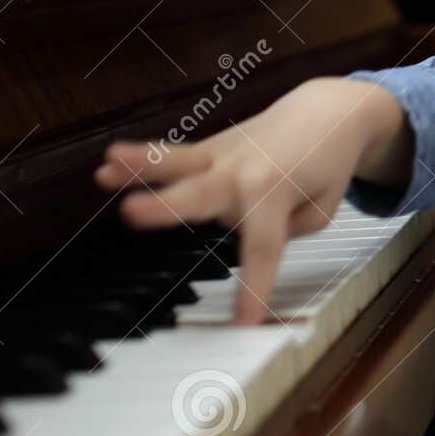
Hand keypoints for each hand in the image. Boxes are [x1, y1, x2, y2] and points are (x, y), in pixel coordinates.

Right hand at [92, 77, 410, 323]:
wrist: (327, 112)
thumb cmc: (325, 167)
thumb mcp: (320, 212)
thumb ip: (282, 231)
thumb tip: (240, 236)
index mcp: (277, 191)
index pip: (262, 249)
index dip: (253, 287)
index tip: (243, 323)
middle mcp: (243, 172)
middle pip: (200, 195)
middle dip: (166, 208)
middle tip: (130, 215)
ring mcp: (222, 157)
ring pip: (178, 164)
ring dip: (140, 168)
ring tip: (107, 169)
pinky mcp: (210, 149)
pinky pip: (173, 158)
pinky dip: (141, 161)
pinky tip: (107, 168)